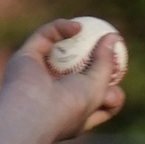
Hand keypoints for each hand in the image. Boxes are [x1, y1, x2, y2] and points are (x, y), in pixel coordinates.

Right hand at [1, 19, 125, 140]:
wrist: (33, 109)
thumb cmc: (69, 106)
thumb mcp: (98, 88)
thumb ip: (106, 64)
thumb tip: (115, 38)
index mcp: (73, 116)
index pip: (95, 106)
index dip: (110, 93)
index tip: (120, 83)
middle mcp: (52, 98)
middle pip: (76, 77)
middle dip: (92, 64)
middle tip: (110, 50)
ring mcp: (37, 77)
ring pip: (58, 54)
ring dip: (75, 42)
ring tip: (93, 32)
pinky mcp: (24, 58)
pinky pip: (44, 38)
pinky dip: (59, 29)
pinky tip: (77, 27)